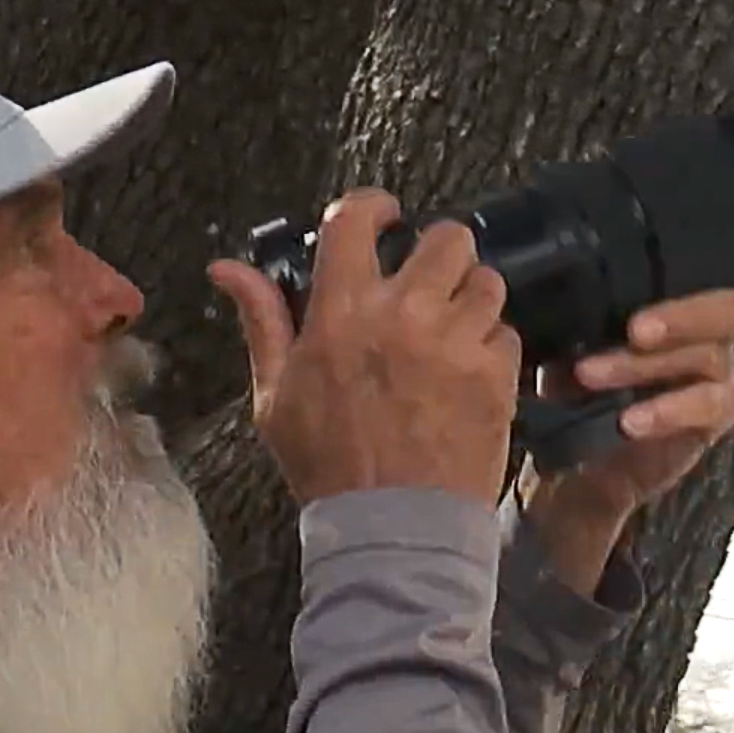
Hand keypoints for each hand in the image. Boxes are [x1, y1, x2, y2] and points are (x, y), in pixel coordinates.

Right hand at [206, 189, 519, 506]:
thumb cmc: (328, 463)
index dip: (375, 206)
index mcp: (341, 310)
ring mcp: (455, 340)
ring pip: (486, 280)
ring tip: (453, 330)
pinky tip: (468, 373)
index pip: (358, 218)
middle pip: (446, 237)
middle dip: (439, 254)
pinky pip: (506, 332)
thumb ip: (261, 319)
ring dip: (471, 298)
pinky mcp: (495, 373)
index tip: (385, 217)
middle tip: (429, 284)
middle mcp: (403, 313)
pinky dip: (491, 347)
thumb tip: (226, 268)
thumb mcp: (276, 392)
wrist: (391, 526)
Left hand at [522, 240, 733, 586]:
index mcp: (683, 294)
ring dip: (643, 364)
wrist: (570, 459)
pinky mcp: (714, 415)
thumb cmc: (574, 380)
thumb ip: (581, 308)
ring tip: (590, 374)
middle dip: (682, 313)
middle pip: (731, 306)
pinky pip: (706, 404)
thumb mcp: (571, 335)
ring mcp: (719, 372)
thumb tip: (556, 284)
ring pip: (708, 354)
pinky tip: (629, 419)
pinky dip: (666, 409)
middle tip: (634, 329)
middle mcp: (713, 328)